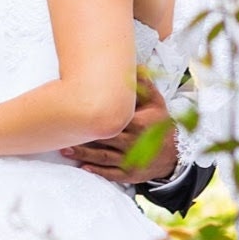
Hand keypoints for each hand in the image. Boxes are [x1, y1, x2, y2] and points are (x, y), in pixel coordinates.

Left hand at [63, 71, 178, 186]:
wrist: (175, 155)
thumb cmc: (161, 124)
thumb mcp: (156, 102)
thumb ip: (143, 84)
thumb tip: (135, 65)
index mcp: (137, 124)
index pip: (112, 120)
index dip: (94, 117)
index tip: (77, 111)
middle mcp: (132, 143)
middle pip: (103, 139)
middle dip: (83, 137)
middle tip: (63, 133)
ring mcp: (130, 161)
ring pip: (103, 157)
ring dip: (83, 154)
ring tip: (65, 150)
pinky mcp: (129, 174)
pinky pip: (111, 173)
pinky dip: (97, 171)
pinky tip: (83, 167)